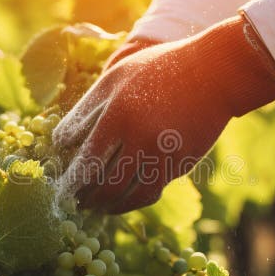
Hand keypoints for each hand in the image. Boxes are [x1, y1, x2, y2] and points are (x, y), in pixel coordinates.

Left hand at [53, 14, 274, 213]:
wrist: (214, 71)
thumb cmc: (158, 68)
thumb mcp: (116, 78)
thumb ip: (86, 111)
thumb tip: (60, 142)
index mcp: (118, 115)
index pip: (86, 162)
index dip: (70, 183)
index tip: (60, 194)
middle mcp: (141, 139)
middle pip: (106, 185)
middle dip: (86, 200)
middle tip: (75, 204)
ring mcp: (164, 154)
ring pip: (130, 195)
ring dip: (109, 207)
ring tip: (96, 207)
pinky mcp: (181, 163)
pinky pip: (152, 190)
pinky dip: (133, 199)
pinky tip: (122, 198)